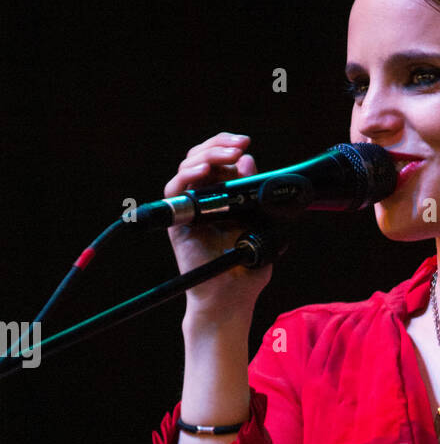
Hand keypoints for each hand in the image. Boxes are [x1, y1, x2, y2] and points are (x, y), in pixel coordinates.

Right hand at [164, 132, 274, 322]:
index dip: (229, 147)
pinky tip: (204, 172)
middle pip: (202, 158)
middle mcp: (204, 201)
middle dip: (220, 145)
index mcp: (224, 199)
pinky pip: (174, 190)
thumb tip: (249, 162)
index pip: (220, 162)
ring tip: (229, 156)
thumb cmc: (247, 268)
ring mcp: (189, 210)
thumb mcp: (261, 225)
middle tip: (240, 145)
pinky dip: (187, 176)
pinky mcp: (177, 223)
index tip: (246, 144)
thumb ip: (255, 195)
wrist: (232, 299)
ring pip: (188, 167)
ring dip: (207, 155)